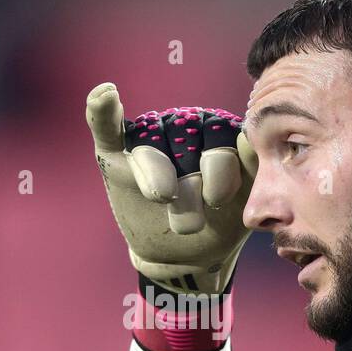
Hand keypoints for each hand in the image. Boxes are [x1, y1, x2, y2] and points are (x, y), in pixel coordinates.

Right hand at [86, 82, 256, 294]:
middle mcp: (182, 128)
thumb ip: (249, 164)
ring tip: (165, 205)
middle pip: (187, 145)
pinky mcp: (115, 157)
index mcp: (218, 132)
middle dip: (191, 188)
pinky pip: (105, 127)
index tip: (216, 203)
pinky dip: (102, 112)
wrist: (187, 256)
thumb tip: (245, 136)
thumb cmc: (220, 223)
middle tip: (191, 222)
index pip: (222, 140)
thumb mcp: (245, 201)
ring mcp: (148, 141)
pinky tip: (105, 95)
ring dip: (158, 181)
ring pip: (151, 152)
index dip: (219, 175)